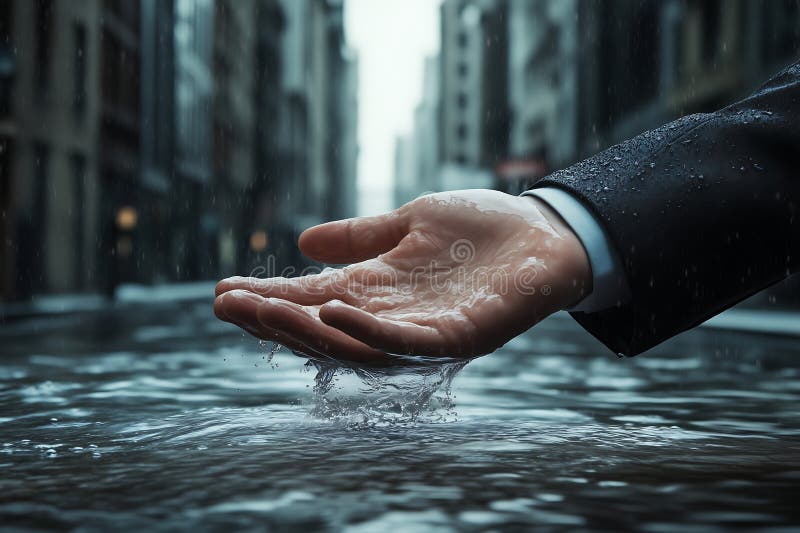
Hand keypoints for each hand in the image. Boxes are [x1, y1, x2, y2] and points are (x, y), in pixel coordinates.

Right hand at [214, 189, 590, 364]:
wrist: (545, 231)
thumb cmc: (481, 228)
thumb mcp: (409, 222)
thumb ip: (360, 237)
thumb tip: (304, 241)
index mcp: (378, 289)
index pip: (312, 300)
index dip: (269, 299)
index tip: (221, 293)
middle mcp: (394, 316)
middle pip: (323, 329)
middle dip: (274, 320)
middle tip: (228, 306)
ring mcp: (425, 330)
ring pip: (355, 345)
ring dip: (308, 331)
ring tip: (265, 312)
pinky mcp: (460, 336)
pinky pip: (406, 342)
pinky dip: (368, 331)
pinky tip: (334, 310)